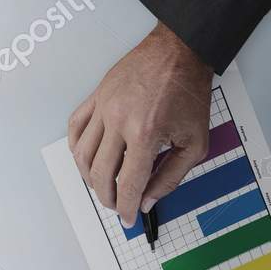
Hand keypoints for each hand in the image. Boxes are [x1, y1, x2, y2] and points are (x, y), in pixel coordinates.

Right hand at [68, 22, 212, 225]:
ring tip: (101, 184)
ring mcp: (103, 108)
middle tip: (116, 204)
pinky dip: (76, 149)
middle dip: (107, 198)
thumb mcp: (195, 140)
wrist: (180, 50)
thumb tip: (148, 200)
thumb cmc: (189, 91)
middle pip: (99, 174)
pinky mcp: (96, 97)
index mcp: (146, 133)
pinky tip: (87, 157)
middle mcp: (119, 121)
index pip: (127, 183)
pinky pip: (75, 129)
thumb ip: (172, 175)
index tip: (128, 219)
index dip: (125, 208)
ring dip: (89, 178)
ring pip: (81, 156)